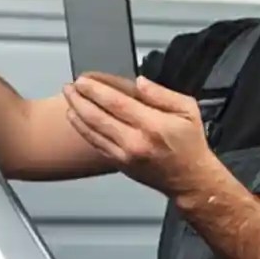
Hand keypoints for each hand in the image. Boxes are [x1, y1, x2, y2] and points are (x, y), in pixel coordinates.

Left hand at [63, 74, 220, 198]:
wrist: (189, 179)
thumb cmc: (190, 144)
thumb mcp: (188, 109)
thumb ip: (162, 94)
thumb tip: (139, 82)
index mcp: (153, 125)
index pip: (116, 102)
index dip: (96, 89)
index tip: (84, 79)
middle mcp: (135, 141)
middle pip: (97, 116)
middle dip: (80, 98)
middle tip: (70, 85)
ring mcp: (125, 155)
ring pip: (92, 131)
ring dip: (76, 112)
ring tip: (69, 97)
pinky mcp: (119, 164)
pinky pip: (95, 144)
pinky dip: (82, 130)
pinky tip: (76, 118)